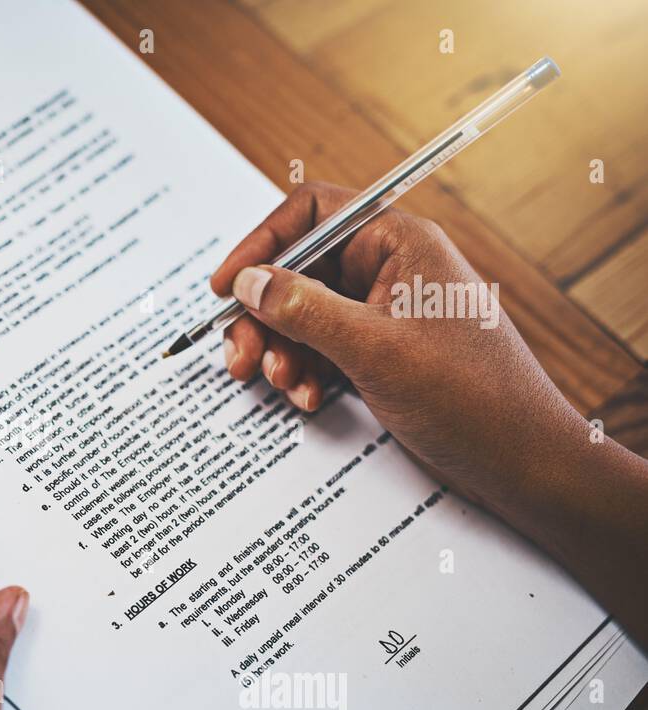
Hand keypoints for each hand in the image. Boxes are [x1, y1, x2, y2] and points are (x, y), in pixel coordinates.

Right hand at [210, 181, 587, 519]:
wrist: (519, 460)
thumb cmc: (471, 396)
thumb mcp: (374, 349)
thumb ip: (304, 310)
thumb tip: (249, 281)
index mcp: (399, 243)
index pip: (313, 213)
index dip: (263, 244)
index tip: (226, 286)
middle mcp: (389, 269)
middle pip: (298, 270)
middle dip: (264, 314)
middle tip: (242, 356)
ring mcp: (383, 313)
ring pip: (302, 314)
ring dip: (281, 349)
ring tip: (282, 383)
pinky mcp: (378, 352)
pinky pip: (320, 347)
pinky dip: (304, 370)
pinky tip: (307, 397)